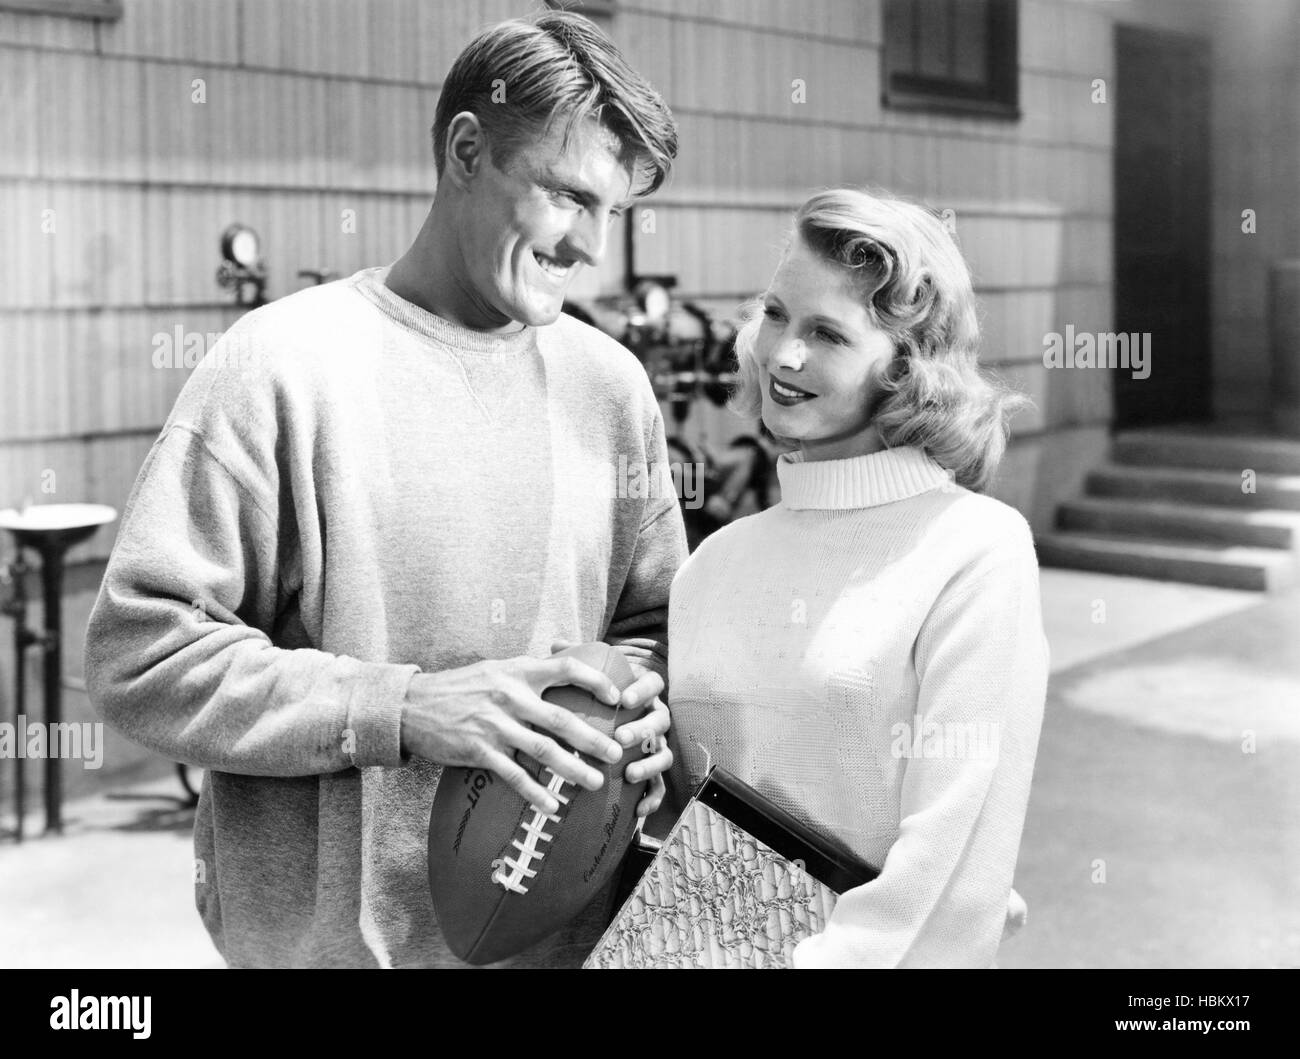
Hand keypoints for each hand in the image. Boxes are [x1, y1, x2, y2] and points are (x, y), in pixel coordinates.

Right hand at [400, 654, 624, 814]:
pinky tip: (552, 805)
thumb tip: (565, 670)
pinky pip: (514, 774)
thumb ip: (528, 672)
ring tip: (595, 782)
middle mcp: (511, 696)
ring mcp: (495, 725)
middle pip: (562, 719)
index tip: (616, 697)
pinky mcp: (479, 750)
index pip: (566, 668)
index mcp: (518, 671)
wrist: (412, 705)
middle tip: (616, 753)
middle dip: (594, 739)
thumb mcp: (496, 668)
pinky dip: (535, 792)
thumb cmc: (461, 686)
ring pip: (544, 750)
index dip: (596, 681)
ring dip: (573, 769)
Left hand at [550, 640, 672, 817]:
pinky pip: (660, 786)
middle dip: (643, 729)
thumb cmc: (596, 701)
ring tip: (628, 772)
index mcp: (642, 692)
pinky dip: (653, 798)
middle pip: (661, 720)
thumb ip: (575, 661)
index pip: (653, 682)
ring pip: (665, 753)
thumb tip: (556, 644)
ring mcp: (657, 745)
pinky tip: (638, 810)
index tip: (624, 699)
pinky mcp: (653, 772)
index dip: (642, 690)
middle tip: (621, 737)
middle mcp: (654, 717)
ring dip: (650, 763)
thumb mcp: (587, 679)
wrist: (609, 728)